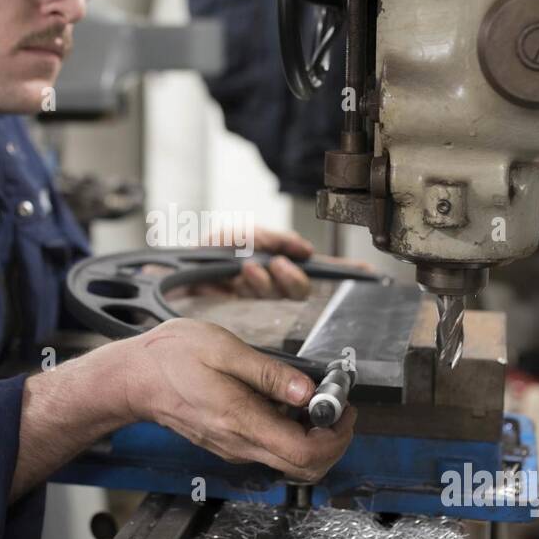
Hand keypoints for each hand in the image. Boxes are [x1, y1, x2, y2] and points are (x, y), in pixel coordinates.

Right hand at [121, 318, 356, 481]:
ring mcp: (235, 448)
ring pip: (290, 461)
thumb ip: (269, 372)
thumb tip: (307, 390)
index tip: (344, 410)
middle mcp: (241, 444)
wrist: (133, 379)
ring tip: (313, 399)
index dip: (337, 438)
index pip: (306, 455)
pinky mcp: (230, 443)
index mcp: (242, 422)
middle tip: (339, 408)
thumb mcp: (223, 349)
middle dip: (334, 442)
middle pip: (305, 468)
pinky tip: (286, 402)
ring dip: (314, 437)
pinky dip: (291, 432)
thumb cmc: (171, 358)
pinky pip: (272, 449)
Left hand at [183, 226, 373, 300]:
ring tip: (252, 266)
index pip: (318, 269)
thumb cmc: (210, 250)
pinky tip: (245, 271)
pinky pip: (258, 295)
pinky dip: (255, 281)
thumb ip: (275, 238)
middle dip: (292, 276)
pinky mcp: (240, 305)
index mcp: (280, 263)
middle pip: (300, 287)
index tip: (367, 272)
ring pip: (279, 291)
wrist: (171, 264)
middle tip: (278, 264)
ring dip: (269, 277)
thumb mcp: (244, 234)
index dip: (343, 272)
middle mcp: (272, 282)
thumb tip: (304, 249)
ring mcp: (257, 294)